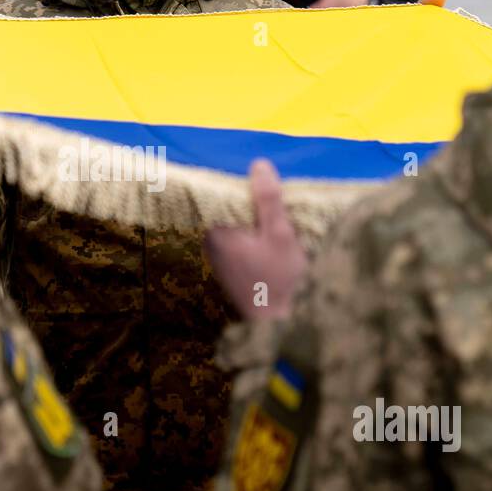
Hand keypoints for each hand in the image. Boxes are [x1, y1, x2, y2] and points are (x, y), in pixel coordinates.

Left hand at [205, 160, 307, 321]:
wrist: (281, 327)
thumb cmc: (280, 279)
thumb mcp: (280, 233)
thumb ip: (268, 199)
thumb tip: (258, 164)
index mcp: (216, 233)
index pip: (218, 197)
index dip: (239, 187)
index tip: (257, 181)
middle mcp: (210, 246)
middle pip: (227, 212)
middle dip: (247, 204)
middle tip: (272, 194)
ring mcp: (219, 262)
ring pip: (234, 229)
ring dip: (251, 221)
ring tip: (274, 211)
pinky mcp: (231, 273)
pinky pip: (239, 244)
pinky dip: (252, 237)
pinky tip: (269, 237)